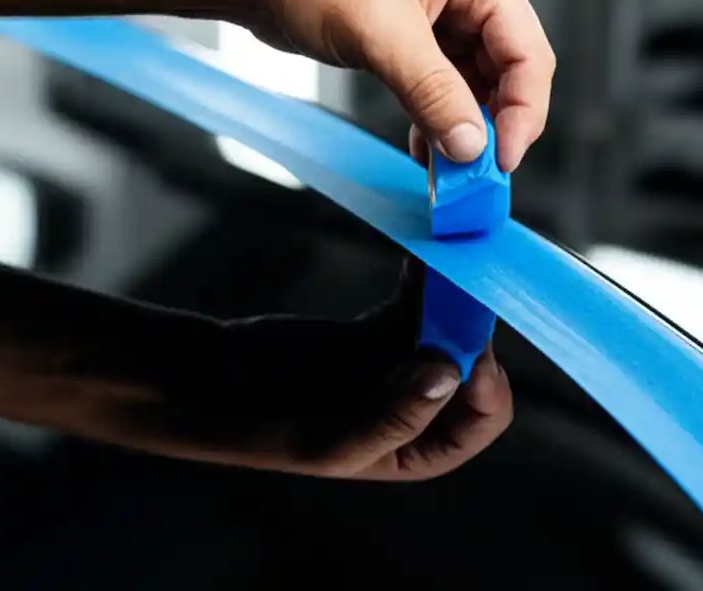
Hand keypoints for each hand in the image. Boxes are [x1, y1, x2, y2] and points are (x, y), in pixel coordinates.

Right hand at [54, 260, 513, 481]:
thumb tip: (450, 372)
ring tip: (453, 260)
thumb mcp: (332, 440)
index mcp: (418, 449)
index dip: (489, 387)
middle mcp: (419, 407)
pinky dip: (425, 279)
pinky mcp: (378, 329)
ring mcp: (400, 364)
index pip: (481, 422)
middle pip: (473, 366)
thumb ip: (395, 413)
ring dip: (454, 296)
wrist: (213, 384)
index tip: (477, 349)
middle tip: (471, 290)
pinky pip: (417, 302)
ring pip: (449, 327)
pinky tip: (426, 253)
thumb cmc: (268, 428)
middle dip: (475, 330)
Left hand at [231, 0, 554, 171]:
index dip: (522, 111)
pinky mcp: (413, 42)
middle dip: (492, 126)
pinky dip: (437, 124)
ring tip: (448, 174)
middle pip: (508, 74)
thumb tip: (469, 145)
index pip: (526, 51)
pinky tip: (426, 153)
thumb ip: (432, 92)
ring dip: (463, 132)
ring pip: (475, 89)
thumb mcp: (379, 32)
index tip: (501, 158)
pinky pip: (442, 91)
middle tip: (476, 175)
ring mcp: (441, 18)